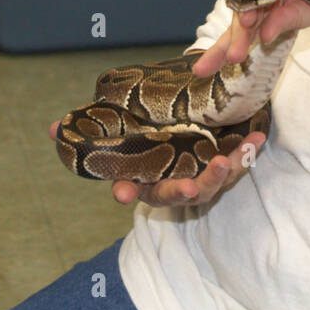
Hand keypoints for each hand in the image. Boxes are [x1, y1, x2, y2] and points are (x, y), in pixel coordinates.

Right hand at [47, 121, 266, 206]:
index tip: (123, 194)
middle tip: (189, 189)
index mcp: (146, 175)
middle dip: (181, 193)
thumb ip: (92, 128)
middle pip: (175, 193)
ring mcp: (201, 175)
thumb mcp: (120, 125)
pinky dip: (247, 151)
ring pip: (210, 182)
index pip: (133, 188)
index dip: (127, 192)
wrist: (191, 114)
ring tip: (226, 163)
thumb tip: (52, 128)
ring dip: (219, 175)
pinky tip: (256, 139)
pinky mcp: (226, 163)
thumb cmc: (151, 126)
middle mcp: (173, 180)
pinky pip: (238, 161)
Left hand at [191, 0, 309, 78]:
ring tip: (249, 21)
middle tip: (232, 55)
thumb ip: (286, 22)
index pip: (244, 28)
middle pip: (241, 7)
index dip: (224, 46)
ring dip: (247, 1)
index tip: (205, 70)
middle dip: (236, 33)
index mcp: (271, 4)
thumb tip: (262, 38)